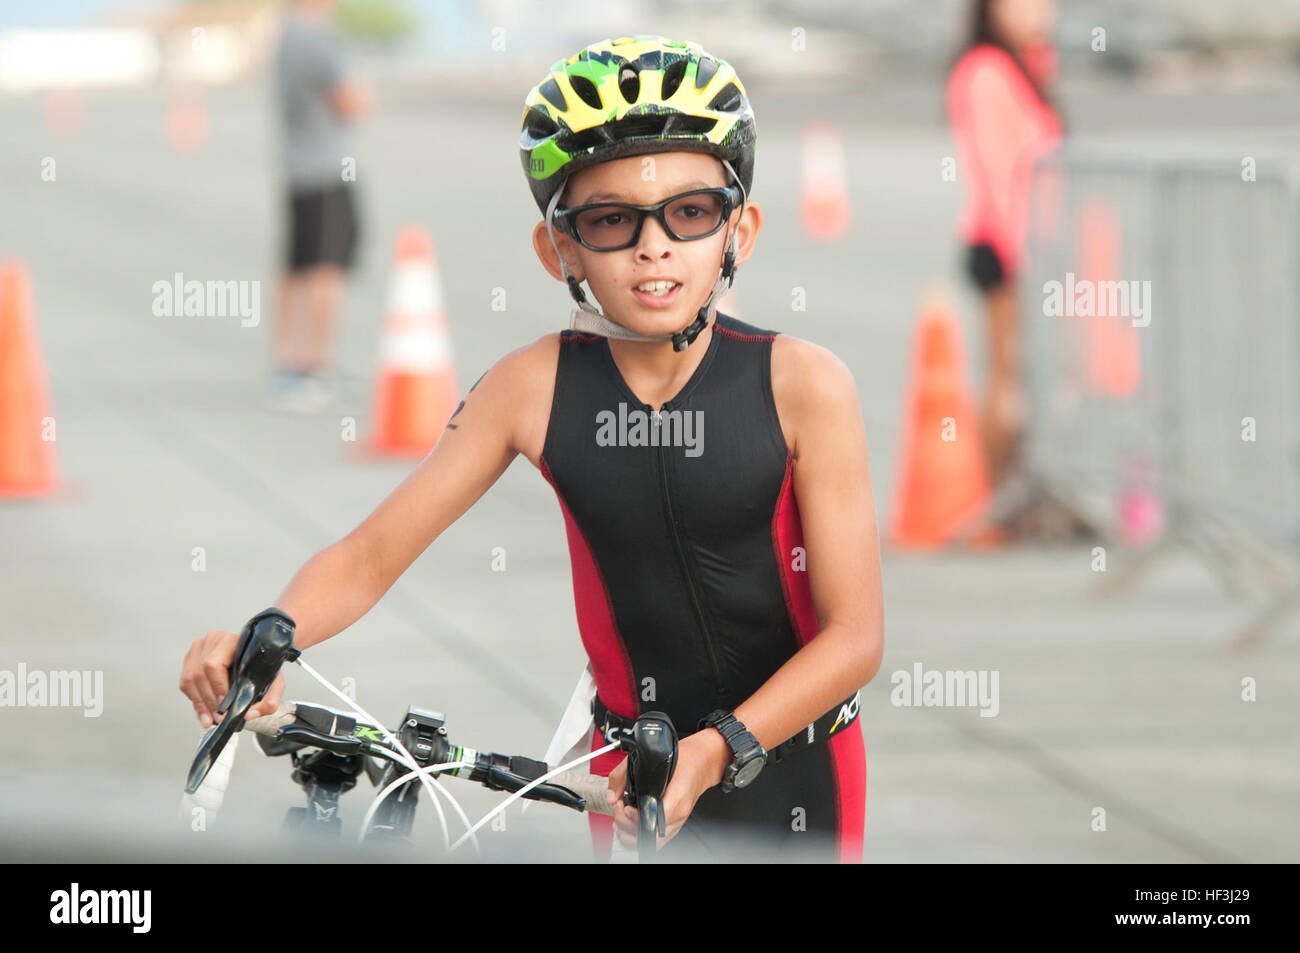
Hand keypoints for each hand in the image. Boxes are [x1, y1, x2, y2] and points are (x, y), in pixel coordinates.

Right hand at [179, 629, 284, 727]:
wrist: (256, 656)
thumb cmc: (263, 667)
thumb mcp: (274, 682)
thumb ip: (269, 701)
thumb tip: (249, 715)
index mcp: (232, 640)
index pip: (213, 664)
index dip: (216, 686)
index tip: (223, 705)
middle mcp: (213, 640)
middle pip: (199, 674)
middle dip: (208, 700)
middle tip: (217, 718)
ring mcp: (199, 648)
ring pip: (189, 679)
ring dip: (199, 703)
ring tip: (209, 719)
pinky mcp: (191, 658)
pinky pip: (185, 682)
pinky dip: (193, 699)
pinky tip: (203, 711)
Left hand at [604, 729, 728, 850]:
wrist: (704, 761)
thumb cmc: (684, 758)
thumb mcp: (651, 757)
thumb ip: (625, 774)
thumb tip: (612, 795)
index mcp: (676, 796)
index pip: (654, 820)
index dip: (635, 818)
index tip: (624, 806)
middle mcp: (679, 813)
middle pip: (651, 837)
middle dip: (628, 826)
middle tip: (619, 809)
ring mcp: (679, 821)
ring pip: (654, 843)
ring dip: (633, 835)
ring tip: (622, 818)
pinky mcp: (676, 824)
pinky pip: (658, 840)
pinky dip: (642, 836)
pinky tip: (632, 825)